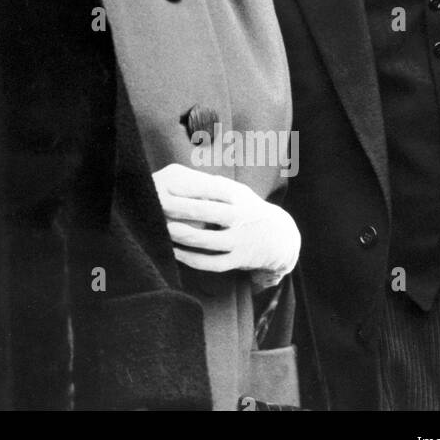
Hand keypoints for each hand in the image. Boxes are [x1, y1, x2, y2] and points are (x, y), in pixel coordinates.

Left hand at [153, 162, 299, 288]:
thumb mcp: (239, 193)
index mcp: (239, 196)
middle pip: (207, 212)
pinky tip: (175, 253)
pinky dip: (191, 259)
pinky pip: (211, 262)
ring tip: (163, 229)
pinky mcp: (239, 260)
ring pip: (206, 240)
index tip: (166, 185)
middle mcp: (241, 217)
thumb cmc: (249, 210)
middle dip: (180, 209)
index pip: (210, 189)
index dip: (188, 188)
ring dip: (183, 235)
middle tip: (158, 205)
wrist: (282, 238)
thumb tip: (182, 177)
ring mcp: (240, 240)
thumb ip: (214, 185)